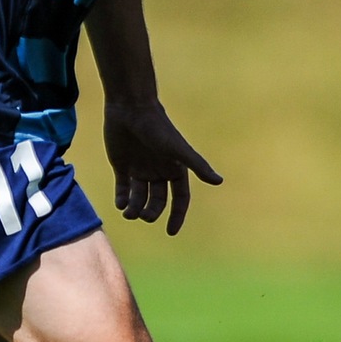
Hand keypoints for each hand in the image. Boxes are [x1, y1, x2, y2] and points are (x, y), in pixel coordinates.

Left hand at [102, 100, 222, 235]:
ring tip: (128, 213)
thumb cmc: (157, 127)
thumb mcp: (178, 149)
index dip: (176, 216)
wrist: (131, 109)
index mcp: (175, 170)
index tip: (171, 232)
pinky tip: (120, 204)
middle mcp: (159, 172)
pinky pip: (123, 189)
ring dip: (134, 209)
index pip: (180, 199)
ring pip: (139, 198)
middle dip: (151, 212)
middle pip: (158, 202)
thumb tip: (219, 181)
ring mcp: (140, 170)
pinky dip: (122, 199)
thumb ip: (197, 165)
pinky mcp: (122, 167)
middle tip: (143, 217)